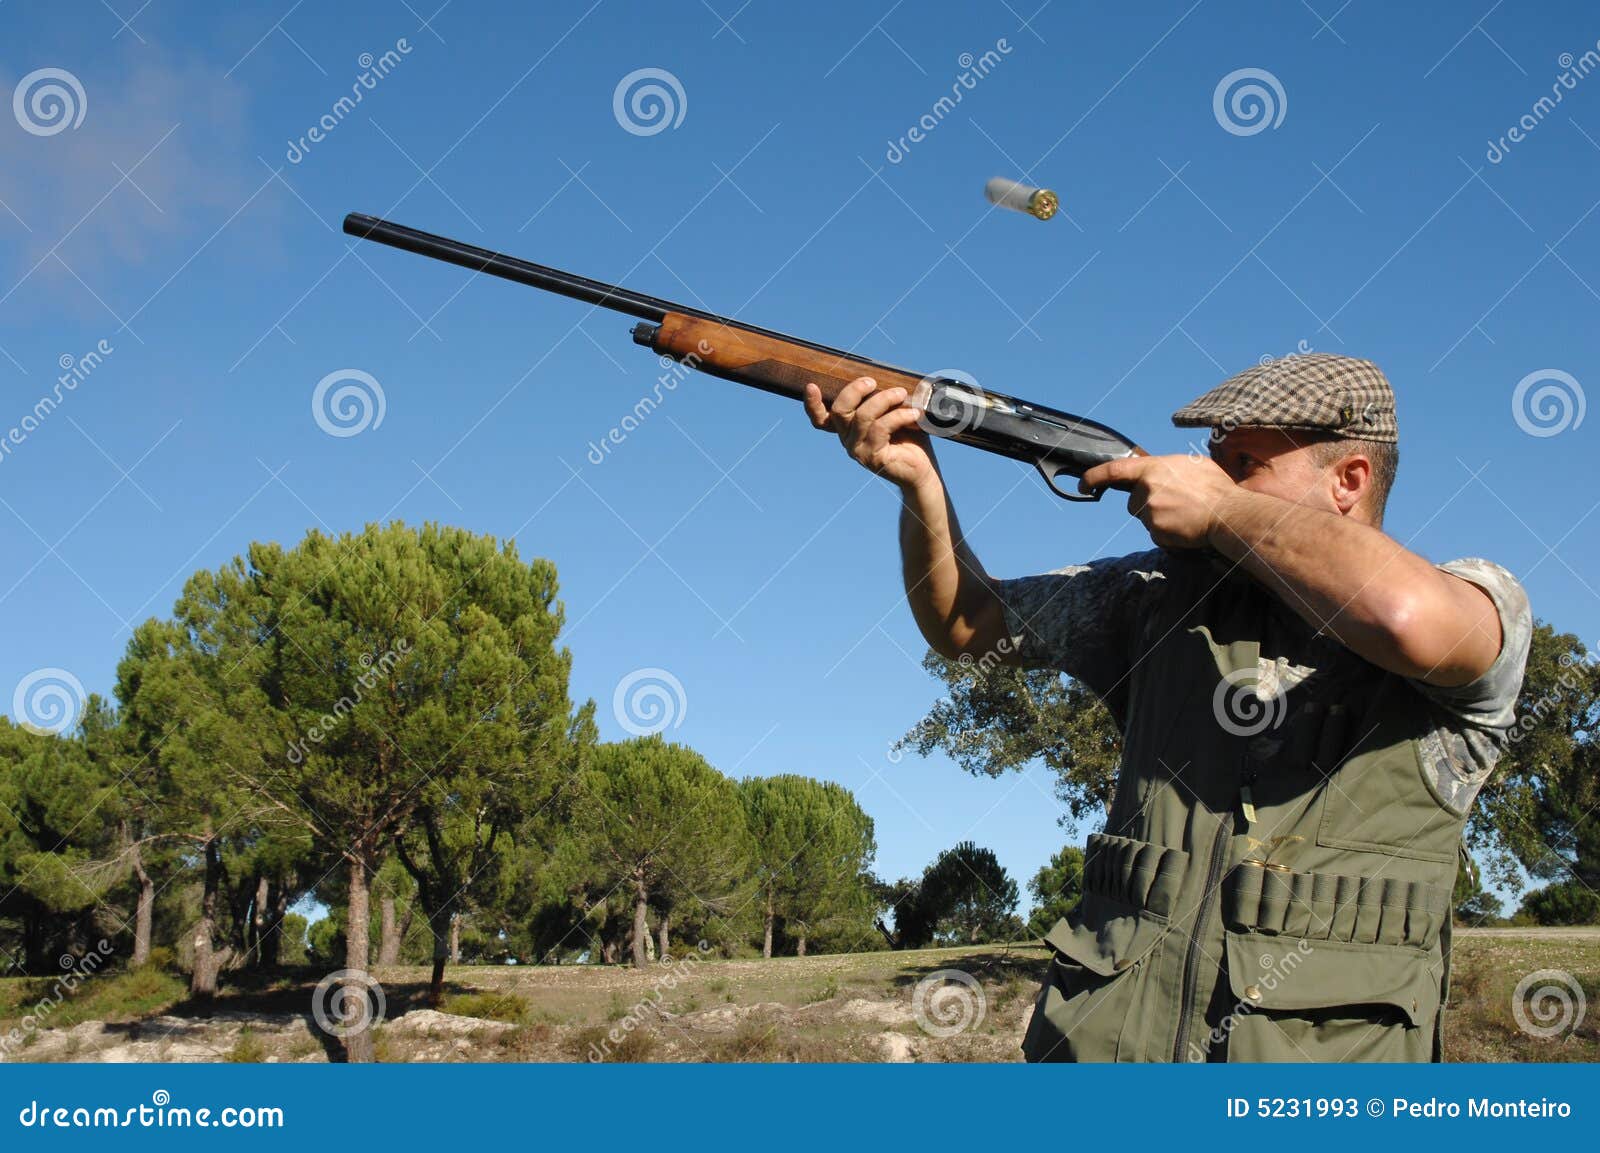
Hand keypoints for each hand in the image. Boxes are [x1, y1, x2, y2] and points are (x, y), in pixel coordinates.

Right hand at [804, 377, 937, 491]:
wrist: (921, 470)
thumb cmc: (908, 437)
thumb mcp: (893, 412)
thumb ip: (883, 398)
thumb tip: (886, 374)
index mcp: (848, 427)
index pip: (821, 419)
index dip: (812, 404)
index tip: (811, 386)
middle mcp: (847, 439)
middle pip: (839, 410)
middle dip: (854, 390)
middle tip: (872, 381)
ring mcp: (858, 449)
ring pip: (862, 416)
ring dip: (884, 399)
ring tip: (902, 393)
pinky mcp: (872, 458)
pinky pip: (880, 428)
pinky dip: (898, 416)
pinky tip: (913, 413)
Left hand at [1079, 454, 1239, 548]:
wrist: (1228, 514)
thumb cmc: (1215, 488)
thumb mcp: (1191, 465)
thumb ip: (1168, 468)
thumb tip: (1160, 472)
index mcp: (1153, 468)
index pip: (1114, 470)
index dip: (1094, 476)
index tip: (1083, 484)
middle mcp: (1146, 489)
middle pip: (1133, 501)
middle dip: (1147, 504)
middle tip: (1175, 503)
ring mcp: (1150, 512)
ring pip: (1145, 518)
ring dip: (1158, 518)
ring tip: (1184, 513)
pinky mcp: (1156, 531)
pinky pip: (1155, 533)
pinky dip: (1167, 532)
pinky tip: (1185, 526)